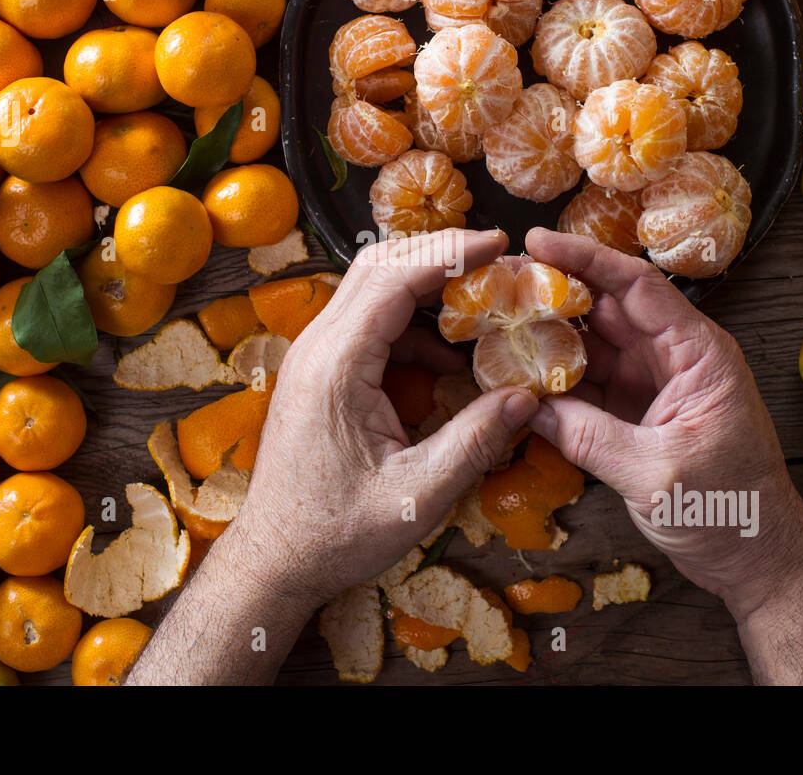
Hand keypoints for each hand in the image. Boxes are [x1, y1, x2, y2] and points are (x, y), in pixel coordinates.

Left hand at [229, 229, 539, 608]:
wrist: (275, 558)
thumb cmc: (337, 532)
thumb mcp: (417, 495)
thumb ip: (474, 442)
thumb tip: (526, 397)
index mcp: (337, 366)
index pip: (393, 279)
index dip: (448, 253)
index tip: (499, 243)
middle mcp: (316, 348)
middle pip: (377, 266)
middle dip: (439, 254)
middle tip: (497, 259)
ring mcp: (312, 357)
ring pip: (369, 288)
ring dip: (424, 285)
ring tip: (481, 302)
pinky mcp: (317, 373)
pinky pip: (365, 323)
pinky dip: (409, 322)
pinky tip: (446, 358)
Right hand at [524, 228, 802, 618]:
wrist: (757, 561)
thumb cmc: (729, 511)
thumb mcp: (654, 473)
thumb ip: (589, 437)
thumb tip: (526, 406)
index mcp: (698, 354)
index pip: (638, 286)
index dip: (586, 258)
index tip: (537, 240)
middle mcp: (677, 360)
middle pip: (610, 309)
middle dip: (557, 291)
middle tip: (501, 280)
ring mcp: (655, 387)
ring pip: (595, 345)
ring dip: (551, 335)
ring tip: (499, 320)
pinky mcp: (638, 416)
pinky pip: (591, 384)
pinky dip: (557, 379)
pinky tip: (519, 373)